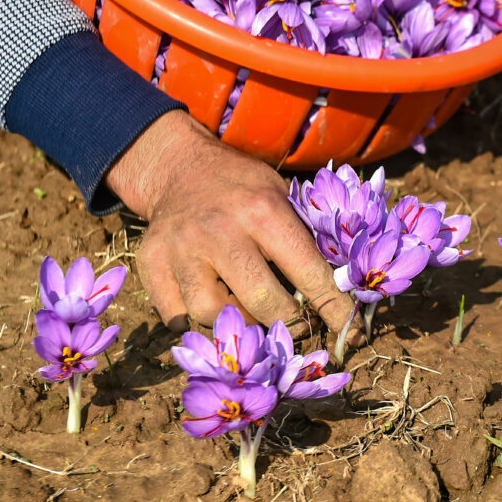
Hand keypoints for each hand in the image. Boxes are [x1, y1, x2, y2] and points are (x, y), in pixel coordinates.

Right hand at [105, 110, 357, 340]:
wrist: (180, 167)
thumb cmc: (245, 189)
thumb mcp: (283, 196)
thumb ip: (307, 239)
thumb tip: (343, 292)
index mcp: (262, 210)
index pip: (308, 272)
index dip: (333, 308)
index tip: (350, 334)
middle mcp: (219, 230)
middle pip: (261, 301)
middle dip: (287, 323)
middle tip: (297, 325)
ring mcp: (180, 248)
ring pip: (212, 314)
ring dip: (238, 322)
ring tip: (248, 309)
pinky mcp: (150, 263)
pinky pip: (176, 315)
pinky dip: (195, 321)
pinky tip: (212, 304)